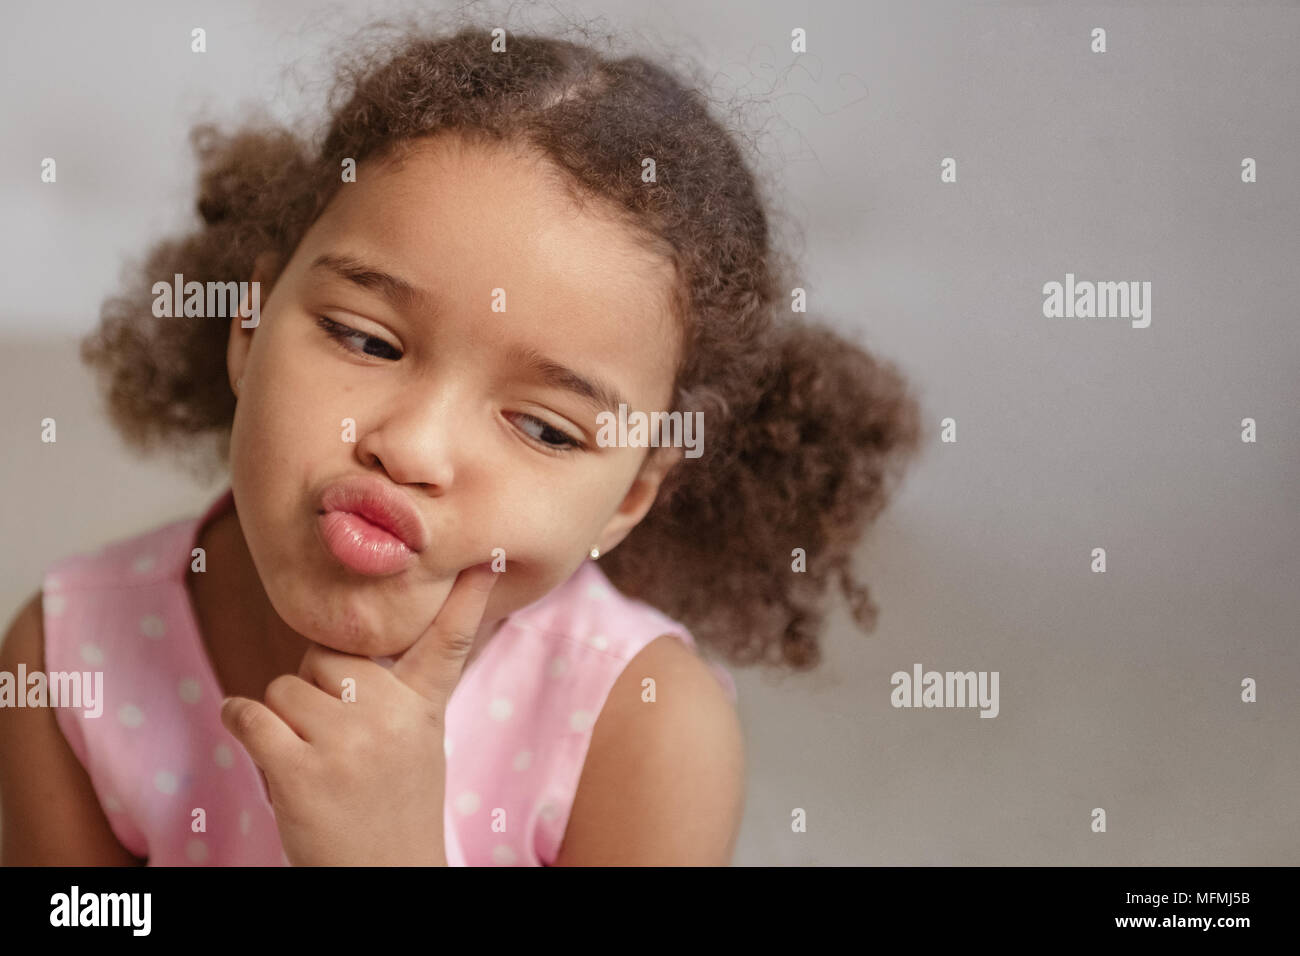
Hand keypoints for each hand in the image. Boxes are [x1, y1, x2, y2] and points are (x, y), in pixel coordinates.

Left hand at [220, 563, 497, 865]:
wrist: (384, 878)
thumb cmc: (393, 810)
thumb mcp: (419, 745)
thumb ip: (397, 695)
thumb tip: (344, 650)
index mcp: (423, 707)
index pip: (449, 642)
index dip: (468, 599)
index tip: (487, 559)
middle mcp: (390, 718)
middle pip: (324, 658)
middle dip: (313, 690)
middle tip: (331, 736)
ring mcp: (347, 744)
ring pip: (284, 688)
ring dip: (281, 718)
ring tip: (309, 758)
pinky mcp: (301, 771)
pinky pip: (252, 716)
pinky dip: (240, 721)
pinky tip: (250, 734)